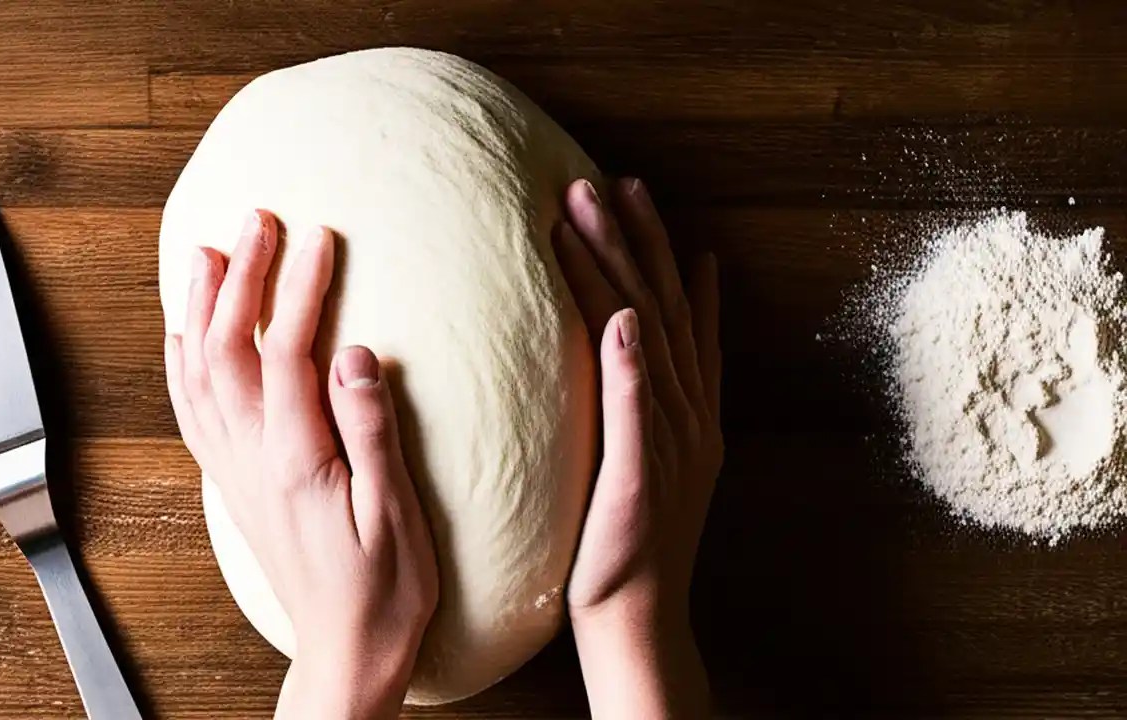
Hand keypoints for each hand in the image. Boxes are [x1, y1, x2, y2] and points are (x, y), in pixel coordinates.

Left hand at [164, 211, 437, 719]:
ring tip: (208, 254)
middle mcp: (253, 459)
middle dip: (241, 276)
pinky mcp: (235, 481)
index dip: (300, 289)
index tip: (319, 237)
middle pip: (227, 350)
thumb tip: (356, 354)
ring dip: (200, 308)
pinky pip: (193, 409)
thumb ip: (372, 431)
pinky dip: (183, 363)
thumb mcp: (395, 514)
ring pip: (199, 374)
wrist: (347, 649)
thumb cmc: (384, 588)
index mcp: (297, 461)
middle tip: (259, 219)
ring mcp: (236, 470)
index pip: (287, 354)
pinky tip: (185, 337)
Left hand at [554, 178, 721, 717]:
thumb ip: (642, 397)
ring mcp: (667, 443)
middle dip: (633, 241)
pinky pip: (638, 413)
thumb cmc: (627, 540)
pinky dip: (634, 364)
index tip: (636, 195)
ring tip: (598, 214)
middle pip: (659, 309)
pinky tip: (621, 319)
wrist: (639, 614)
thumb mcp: (645, 457)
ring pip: (645, 341)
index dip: (656, 249)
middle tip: (606, 180)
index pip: (670, 311)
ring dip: (622, 275)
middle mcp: (685, 414)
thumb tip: (629, 337)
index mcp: (687, 408)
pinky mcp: (639, 477)